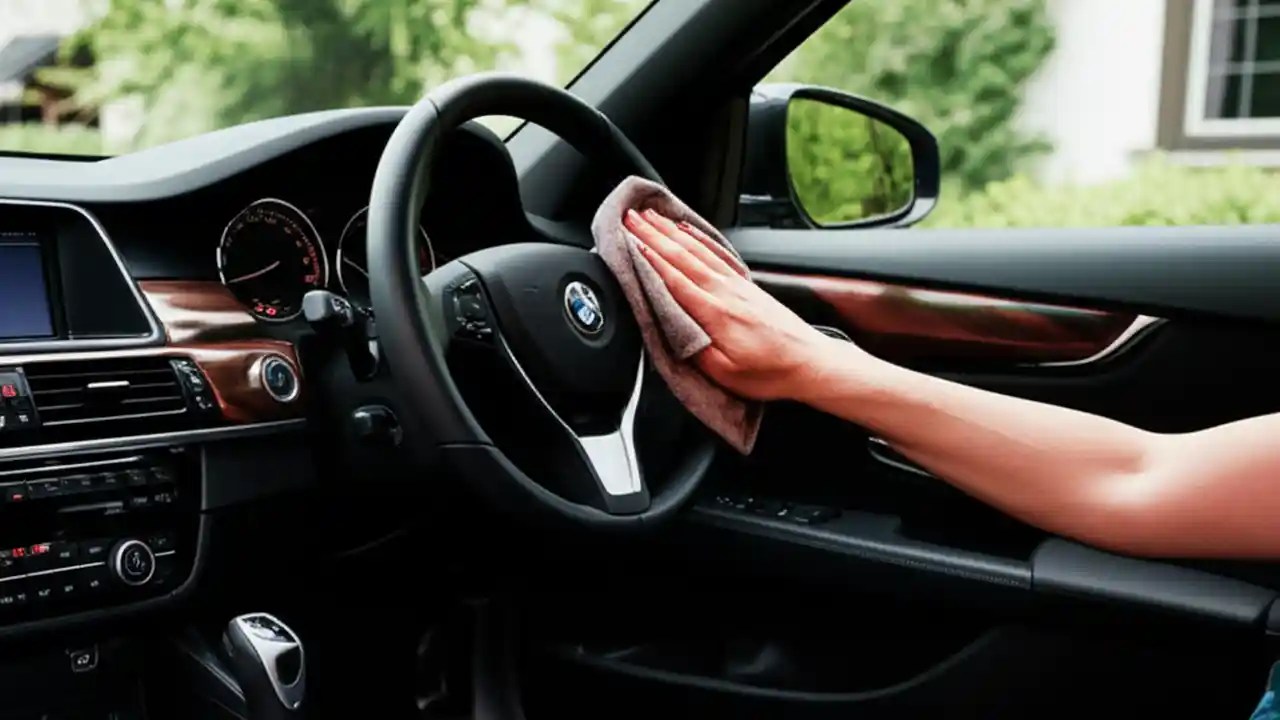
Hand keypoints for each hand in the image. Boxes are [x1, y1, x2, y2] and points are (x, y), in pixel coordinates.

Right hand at [623, 208, 849, 400]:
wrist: (809, 362)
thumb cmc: (768, 372)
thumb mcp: (725, 373)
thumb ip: (694, 348)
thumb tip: (667, 327)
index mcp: (715, 313)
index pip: (674, 279)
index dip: (648, 258)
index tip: (627, 240)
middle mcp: (725, 291)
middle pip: (681, 257)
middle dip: (652, 235)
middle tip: (629, 218)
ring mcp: (736, 284)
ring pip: (697, 250)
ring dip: (670, 231)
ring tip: (650, 215)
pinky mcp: (745, 284)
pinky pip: (716, 253)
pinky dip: (698, 238)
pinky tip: (687, 229)